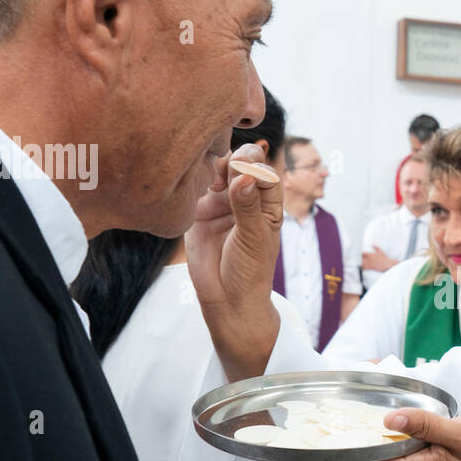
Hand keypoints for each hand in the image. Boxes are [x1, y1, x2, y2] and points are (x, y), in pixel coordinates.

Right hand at [185, 143, 282, 380]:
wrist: (227, 300)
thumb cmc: (251, 271)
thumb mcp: (253, 238)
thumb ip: (248, 206)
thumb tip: (244, 176)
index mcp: (266, 202)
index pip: (263, 170)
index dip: (254, 165)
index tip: (245, 173)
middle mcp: (244, 197)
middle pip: (239, 163)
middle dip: (233, 161)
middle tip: (226, 174)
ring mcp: (220, 202)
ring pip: (215, 170)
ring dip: (212, 168)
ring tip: (211, 185)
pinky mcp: (197, 210)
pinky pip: (194, 187)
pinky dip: (194, 181)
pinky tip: (195, 190)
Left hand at [362, 246, 397, 272]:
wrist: (387, 264)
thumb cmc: (384, 258)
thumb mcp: (380, 251)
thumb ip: (376, 247)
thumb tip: (373, 245)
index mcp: (370, 254)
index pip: (363, 253)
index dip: (361, 253)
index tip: (360, 254)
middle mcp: (369, 259)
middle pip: (361, 258)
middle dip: (359, 258)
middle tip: (358, 258)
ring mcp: (369, 264)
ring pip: (361, 263)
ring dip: (360, 262)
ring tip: (359, 262)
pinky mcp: (370, 268)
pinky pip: (364, 268)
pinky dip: (362, 267)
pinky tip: (361, 267)